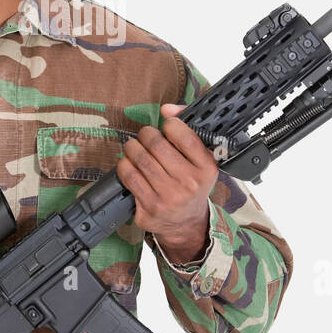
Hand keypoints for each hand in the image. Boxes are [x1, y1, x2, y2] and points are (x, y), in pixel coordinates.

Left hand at [116, 104, 219, 263]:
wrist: (186, 223)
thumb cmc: (191, 185)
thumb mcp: (200, 161)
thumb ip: (187, 130)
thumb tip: (167, 108)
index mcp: (206, 168)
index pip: (184, 135)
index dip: (170, 125)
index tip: (167, 127)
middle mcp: (189, 183)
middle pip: (157, 145)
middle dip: (146, 135)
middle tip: (145, 136)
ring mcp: (168, 197)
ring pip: (139, 158)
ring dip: (132, 147)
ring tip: (135, 147)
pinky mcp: (149, 207)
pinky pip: (129, 176)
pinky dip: (124, 165)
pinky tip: (129, 164)